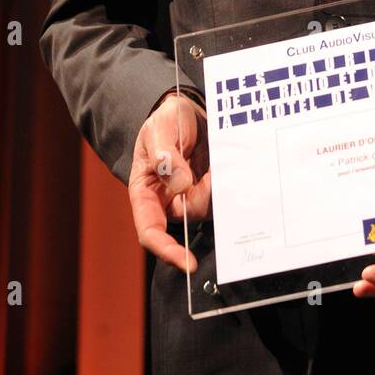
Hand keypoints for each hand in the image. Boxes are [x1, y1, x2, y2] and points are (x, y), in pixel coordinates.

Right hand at [128, 93, 210, 272]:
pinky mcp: (211, 189)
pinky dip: (228, 181)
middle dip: (205, 201)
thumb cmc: (165, 122)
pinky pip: (223, 195)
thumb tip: (180, 184)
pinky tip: (225, 160)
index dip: (168, 251)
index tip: (189, 263)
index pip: (151, 232)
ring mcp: (191, 197)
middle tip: (213, 172)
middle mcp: (168, 201)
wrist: (188, 111)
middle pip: (190, 220)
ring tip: (216, 157)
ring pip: (210, 208)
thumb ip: (164, 156)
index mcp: (145, 194)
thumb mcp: (158, 131)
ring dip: (219, 187)